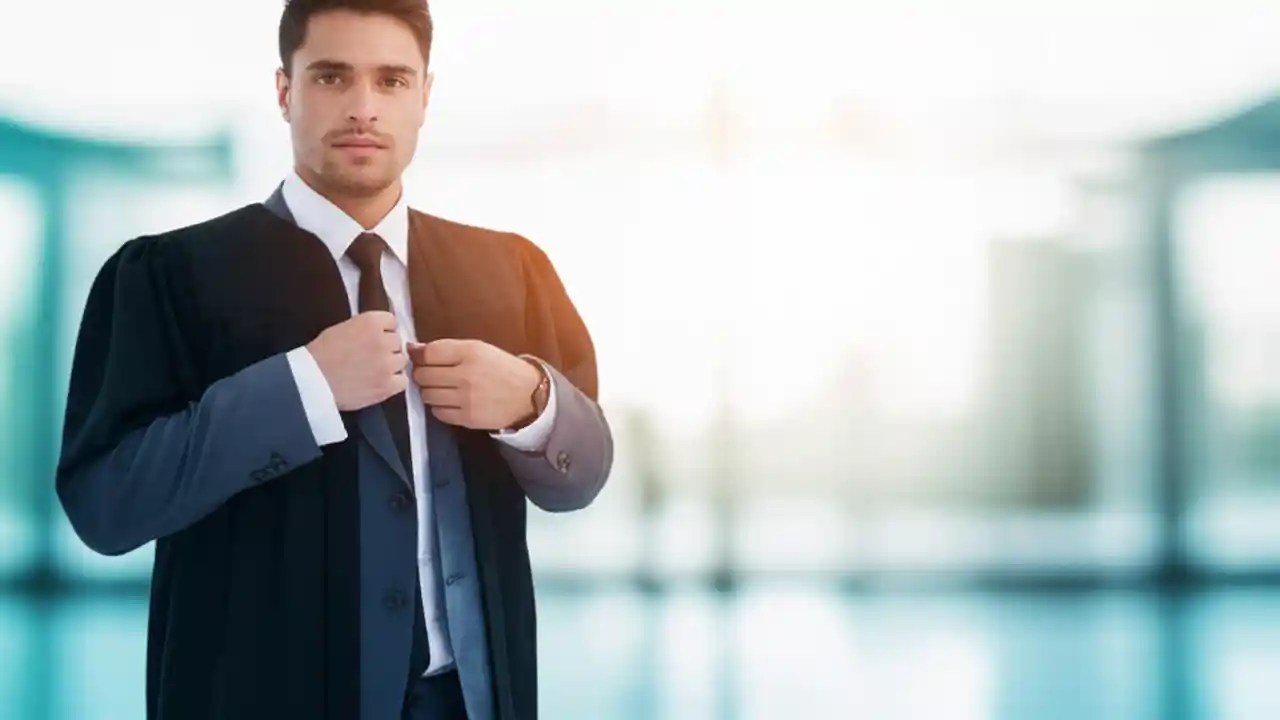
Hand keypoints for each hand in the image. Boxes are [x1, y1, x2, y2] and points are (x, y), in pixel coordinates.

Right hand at [306, 311, 407, 410]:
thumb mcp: (343, 328)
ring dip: (391, 365)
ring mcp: (387, 364)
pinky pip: (402, 381)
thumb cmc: (321, 353)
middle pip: (397, 342)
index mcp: (371, 322)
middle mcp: (384, 340)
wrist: (312, 380)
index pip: (391, 322)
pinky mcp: (387, 385)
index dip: (383, 331)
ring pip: (401, 361)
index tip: (374, 339)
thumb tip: (381, 333)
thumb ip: (366, 328)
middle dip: (387, 348)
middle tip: (370, 357)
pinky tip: (379, 382)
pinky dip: (393, 382)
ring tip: (373, 371)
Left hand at [408, 339, 541, 429]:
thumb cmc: (501, 368)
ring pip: (427, 395)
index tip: (418, 357)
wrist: (527, 395)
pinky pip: (437, 412)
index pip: (429, 354)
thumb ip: (446, 349)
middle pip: (423, 375)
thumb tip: (412, 349)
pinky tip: (450, 401)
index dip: (418, 356)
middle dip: (422, 374)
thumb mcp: (478, 349)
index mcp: (470, 352)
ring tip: (443, 388)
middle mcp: (466, 375)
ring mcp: (466, 399)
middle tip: (432, 374)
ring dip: (430, 391)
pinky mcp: (467, 418)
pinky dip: (439, 407)